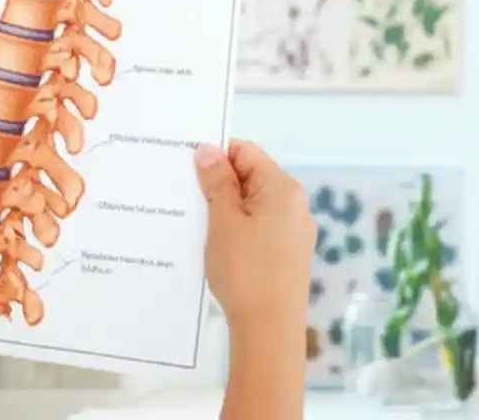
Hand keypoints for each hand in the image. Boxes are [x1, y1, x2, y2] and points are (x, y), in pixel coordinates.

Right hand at [193, 140, 316, 332]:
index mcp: (283, 188)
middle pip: (252, 178)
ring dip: (226, 209)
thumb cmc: (245, 268)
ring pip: (255, 206)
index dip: (217, 154)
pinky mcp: (289, 255)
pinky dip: (238, 230)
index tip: (185, 165)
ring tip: (194, 220)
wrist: (270, 327)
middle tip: (183, 193)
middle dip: (219, 183)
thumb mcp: (223, 221)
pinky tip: (215, 244)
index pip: (247, 152)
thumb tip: (209, 151)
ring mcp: (295, 231)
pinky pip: (261, 229)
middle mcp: (295, 205)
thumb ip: (217, 183)